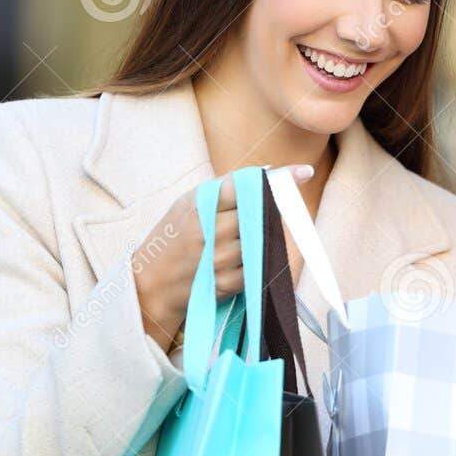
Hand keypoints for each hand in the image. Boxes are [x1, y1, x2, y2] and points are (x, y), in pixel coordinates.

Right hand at [132, 165, 313, 351]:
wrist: (152, 283)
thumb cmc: (174, 237)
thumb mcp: (190, 204)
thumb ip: (226, 188)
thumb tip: (269, 172)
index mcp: (200, 204)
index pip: (245, 185)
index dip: (277, 179)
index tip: (303, 173)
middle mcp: (210, 230)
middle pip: (261, 214)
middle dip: (270, 212)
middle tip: (268, 213)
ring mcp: (219, 258)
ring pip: (263, 241)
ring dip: (264, 239)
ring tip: (241, 240)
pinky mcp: (226, 283)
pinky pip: (258, 267)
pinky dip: (257, 262)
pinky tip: (240, 260)